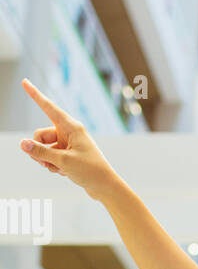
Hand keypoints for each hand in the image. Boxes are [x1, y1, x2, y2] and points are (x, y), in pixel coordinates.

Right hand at [19, 78, 117, 199]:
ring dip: (45, 159)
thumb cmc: (89, 171)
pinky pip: (51, 156)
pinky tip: (63, 173)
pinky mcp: (67, 154)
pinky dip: (52, 165)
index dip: (35, 94)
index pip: (48, 107)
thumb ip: (41, 152)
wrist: (105, 187)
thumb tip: (22, 144)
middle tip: (42, 162)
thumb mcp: (63, 161)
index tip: (24, 81)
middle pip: (40, 134)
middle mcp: (69, 132)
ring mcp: (68, 143)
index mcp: (71, 127)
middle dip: (37, 149)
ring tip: (57, 169)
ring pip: (44, 147)